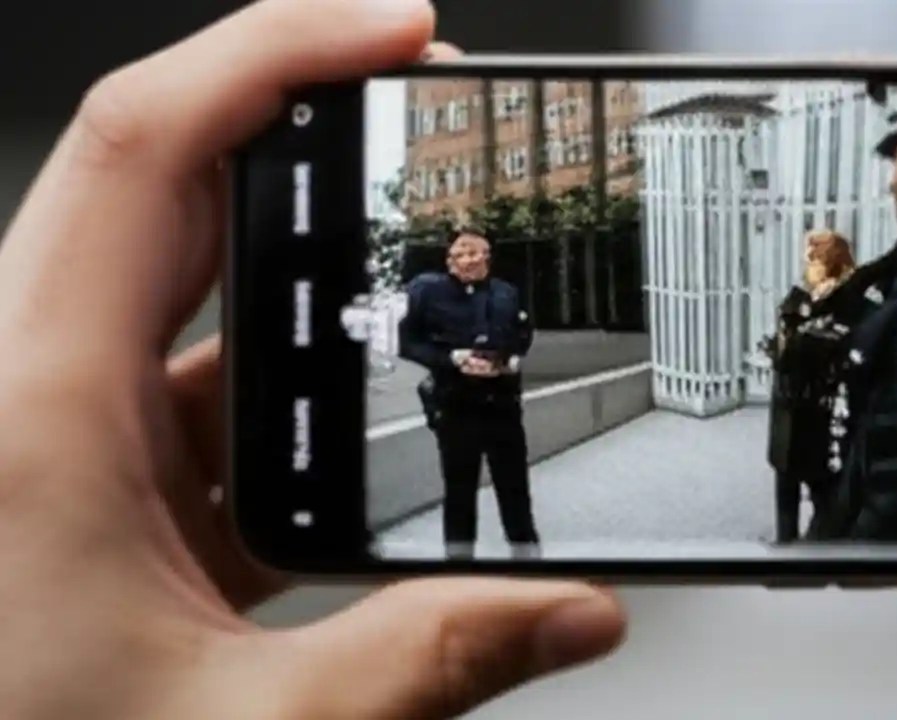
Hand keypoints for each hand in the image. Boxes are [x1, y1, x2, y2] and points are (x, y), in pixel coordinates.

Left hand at [0, 0, 623, 717]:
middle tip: (422, 106)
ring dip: (297, 258)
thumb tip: (571, 608)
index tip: (397, 31)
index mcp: (37, 413)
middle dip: (304, 119)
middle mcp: (34, 392)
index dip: (277, 50)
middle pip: (163, 173)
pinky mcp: (94, 470)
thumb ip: (425, 661)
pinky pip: (192, 368)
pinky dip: (279, 360)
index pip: (145, 146)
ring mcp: (63, 426)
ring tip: (405, 248)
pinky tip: (349, 400)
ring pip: (181, 276)